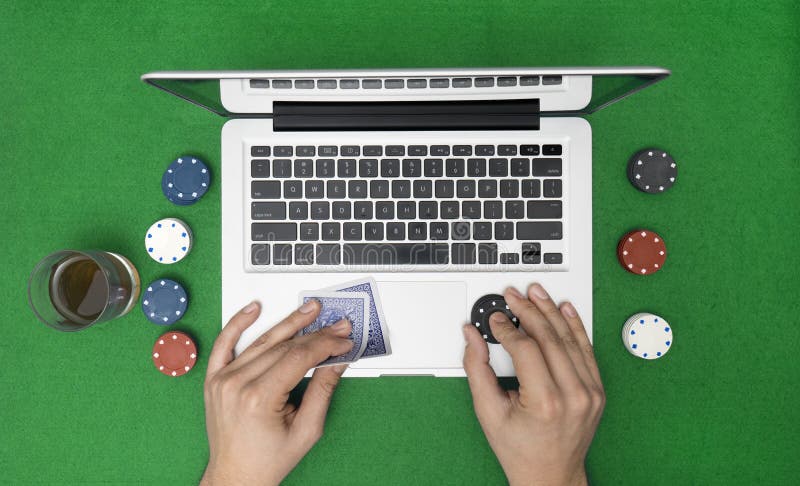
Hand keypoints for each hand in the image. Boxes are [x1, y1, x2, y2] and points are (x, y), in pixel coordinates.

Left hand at [200, 300, 352, 485]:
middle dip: (315, 335)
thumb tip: (336, 361)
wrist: (236, 476)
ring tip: (310, 309)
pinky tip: (254, 309)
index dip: (325, 345)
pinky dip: (238, 324)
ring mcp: (222, 380)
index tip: (343, 341)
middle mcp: (236, 385)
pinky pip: (224, 344)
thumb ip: (322, 391)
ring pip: (261, 342)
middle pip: (283, 347)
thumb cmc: (267, 460)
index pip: (298, 358)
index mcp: (258, 399)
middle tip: (337, 326)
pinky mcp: (214, 379)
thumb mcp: (306, 431)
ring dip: (289, 323)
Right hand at [462, 285, 604, 485]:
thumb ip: (477, 369)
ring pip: (570, 339)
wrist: (550, 475)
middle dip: (529, 311)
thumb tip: (472, 336)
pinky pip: (587, 350)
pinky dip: (575, 327)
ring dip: (552, 312)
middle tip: (514, 294)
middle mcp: (573, 395)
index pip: (525, 348)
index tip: (495, 318)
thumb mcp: (488, 412)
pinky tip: (564, 310)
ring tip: (536, 293)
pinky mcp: (597, 390)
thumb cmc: (519, 449)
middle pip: (550, 338)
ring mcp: (590, 393)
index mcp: (545, 402)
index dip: (507, 328)